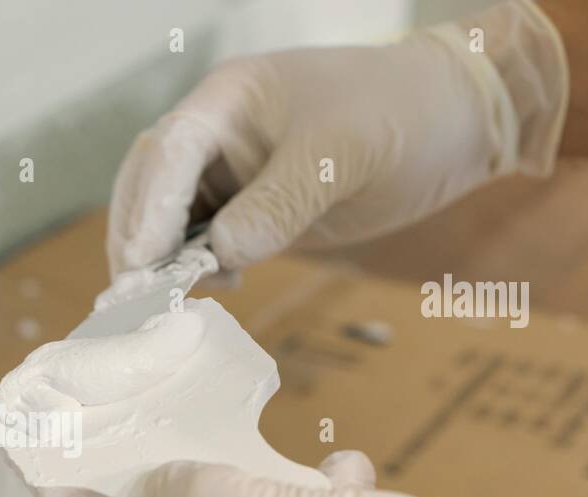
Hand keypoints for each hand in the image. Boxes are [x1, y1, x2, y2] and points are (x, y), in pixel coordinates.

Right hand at [107, 0, 567, 275]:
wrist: (452, 123)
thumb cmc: (401, 117)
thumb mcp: (342, 157)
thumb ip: (279, 203)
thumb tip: (220, 255)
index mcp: (228, 100)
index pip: (168, 153)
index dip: (148, 210)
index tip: (140, 265)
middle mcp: (215, 134)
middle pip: (148, 187)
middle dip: (136, 242)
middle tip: (134, 301)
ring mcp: (228, 172)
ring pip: (167, 219)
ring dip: (159, 263)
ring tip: (166, 305)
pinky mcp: (248, 208)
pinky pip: (201, 240)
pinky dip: (195, 269)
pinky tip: (217, 289)